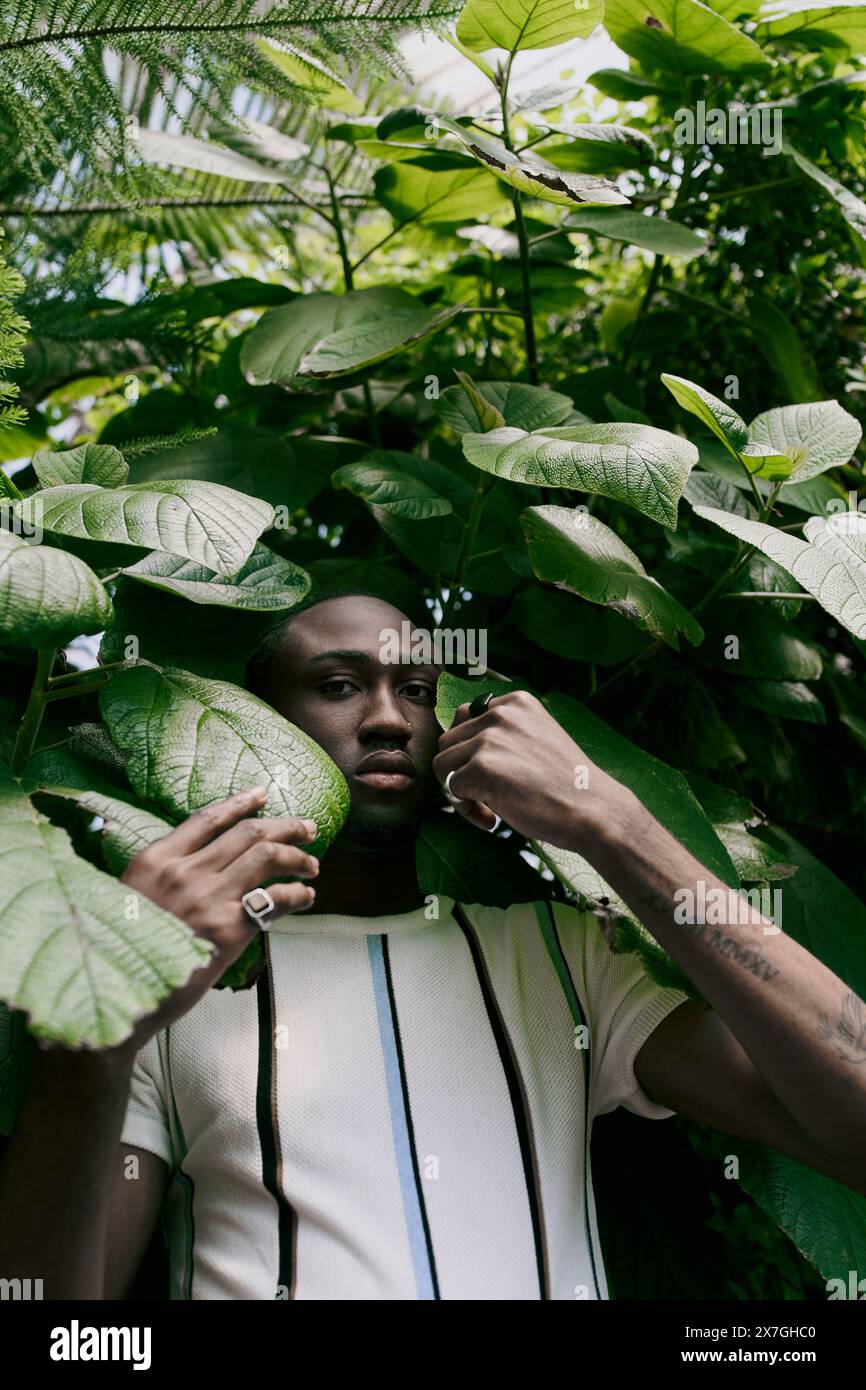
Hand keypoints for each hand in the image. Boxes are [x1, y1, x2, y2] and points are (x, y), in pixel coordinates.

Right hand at [107, 787, 319, 1056]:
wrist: (119, 993)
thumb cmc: (124, 948)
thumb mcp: (130, 898)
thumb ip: (163, 877)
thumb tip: (203, 865)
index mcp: (155, 860)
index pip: (207, 818)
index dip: (241, 803)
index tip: (263, 794)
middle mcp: (184, 872)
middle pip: (248, 832)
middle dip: (285, 826)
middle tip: (308, 828)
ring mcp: (208, 898)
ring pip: (267, 856)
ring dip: (297, 856)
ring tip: (312, 864)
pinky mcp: (228, 928)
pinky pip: (275, 898)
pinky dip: (297, 894)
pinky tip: (306, 897)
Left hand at [433, 690, 635, 850]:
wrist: (593, 810)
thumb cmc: (566, 783)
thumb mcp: (536, 739)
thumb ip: (501, 733)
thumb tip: (456, 738)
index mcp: (515, 702)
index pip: (464, 719)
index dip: (469, 752)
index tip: (490, 775)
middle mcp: (500, 713)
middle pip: (448, 741)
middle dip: (460, 772)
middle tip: (486, 797)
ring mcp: (490, 739)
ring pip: (443, 764)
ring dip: (459, 791)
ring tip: (488, 809)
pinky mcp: (482, 767)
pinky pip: (451, 789)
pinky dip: (466, 809)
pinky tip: (493, 819)